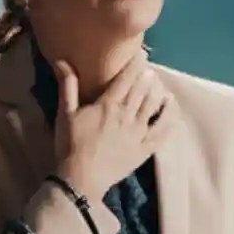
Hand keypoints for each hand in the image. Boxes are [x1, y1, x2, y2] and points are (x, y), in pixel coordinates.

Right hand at [52, 50, 173, 199]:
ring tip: (159, 83)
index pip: (126, 78)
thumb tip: (61, 60)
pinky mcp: (145, 148)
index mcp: (108, 104)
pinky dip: (170, 116)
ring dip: (158, 91)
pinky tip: (172, 105)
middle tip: (149, 69)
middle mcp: (127, 114)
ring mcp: (138, 132)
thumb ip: (67, 86)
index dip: (136, 64)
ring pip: (153, 105)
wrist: (81, 179)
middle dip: (147, 76)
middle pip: (142, 89)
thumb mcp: (64, 114)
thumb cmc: (70, 145)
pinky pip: (163, 130)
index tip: (143, 54)